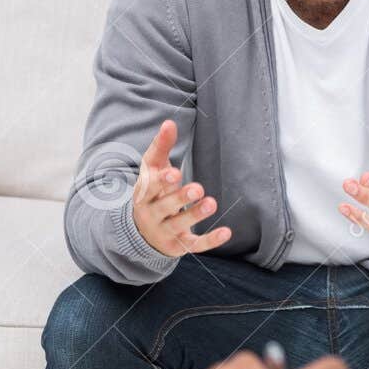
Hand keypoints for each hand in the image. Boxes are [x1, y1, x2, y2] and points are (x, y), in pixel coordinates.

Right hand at [132, 119, 232, 257]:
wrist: (142, 231)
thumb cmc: (152, 192)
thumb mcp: (152, 170)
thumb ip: (160, 147)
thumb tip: (169, 123)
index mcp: (143, 194)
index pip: (150, 188)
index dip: (161, 182)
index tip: (174, 173)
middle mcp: (151, 215)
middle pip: (164, 207)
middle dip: (180, 198)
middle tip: (197, 188)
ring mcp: (165, 232)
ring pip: (179, 225)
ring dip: (194, 215)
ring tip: (211, 203)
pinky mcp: (179, 246)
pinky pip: (194, 245)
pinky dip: (210, 240)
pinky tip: (227, 232)